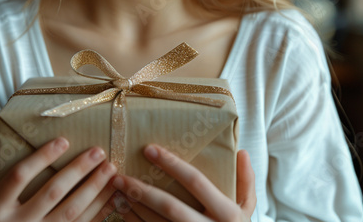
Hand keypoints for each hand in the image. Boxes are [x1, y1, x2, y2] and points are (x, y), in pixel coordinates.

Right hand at [0, 139, 119, 221]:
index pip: (19, 176)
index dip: (41, 157)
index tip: (63, 140)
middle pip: (52, 193)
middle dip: (78, 170)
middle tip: (98, 151)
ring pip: (71, 212)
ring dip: (94, 189)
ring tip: (110, 169)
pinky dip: (98, 210)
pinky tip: (110, 195)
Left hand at [110, 146, 255, 220]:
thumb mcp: (247, 209)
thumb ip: (246, 181)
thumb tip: (242, 152)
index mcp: (228, 213)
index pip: (196, 182)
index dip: (172, 164)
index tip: (148, 149)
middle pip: (170, 207)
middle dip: (143, 190)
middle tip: (120, 176)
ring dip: (134, 208)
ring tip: (115, 191)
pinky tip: (122, 211)